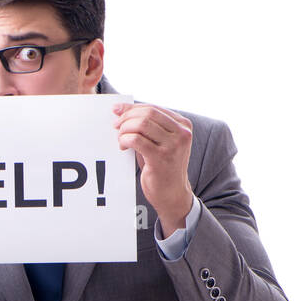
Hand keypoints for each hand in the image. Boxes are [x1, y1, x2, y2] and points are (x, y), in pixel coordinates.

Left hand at [113, 103, 194, 231]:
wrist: (172, 193)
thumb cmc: (163, 166)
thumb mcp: (161, 142)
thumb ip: (148, 126)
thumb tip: (122, 110)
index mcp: (183, 125)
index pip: (153, 108)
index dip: (132, 108)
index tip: (117, 110)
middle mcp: (182, 133)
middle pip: (147, 114)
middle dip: (127, 118)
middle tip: (116, 126)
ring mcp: (173, 145)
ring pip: (141, 124)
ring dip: (125, 130)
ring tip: (120, 139)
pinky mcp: (161, 158)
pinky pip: (136, 140)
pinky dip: (125, 140)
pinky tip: (123, 147)